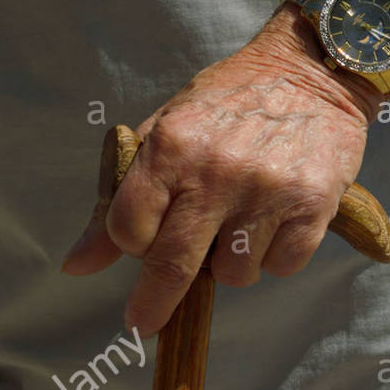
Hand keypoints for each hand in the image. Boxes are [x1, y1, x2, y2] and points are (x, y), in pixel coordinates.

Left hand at [60, 5, 384, 336]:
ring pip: (234, 275)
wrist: (312, 69)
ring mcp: (267, 191)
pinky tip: (276, 220)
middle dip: (154, 303)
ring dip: (232, 264)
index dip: (132, 245)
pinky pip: (282, 266)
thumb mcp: (166, 133)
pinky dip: (276, 256)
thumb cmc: (228, 103)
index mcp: (172, 147)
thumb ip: (121, 199)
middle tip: (146, 321)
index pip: (128, 230)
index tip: (142, 247)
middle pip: (172, 265)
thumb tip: (76, 266)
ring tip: (241, 223)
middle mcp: (218, 171)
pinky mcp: (313, 206)